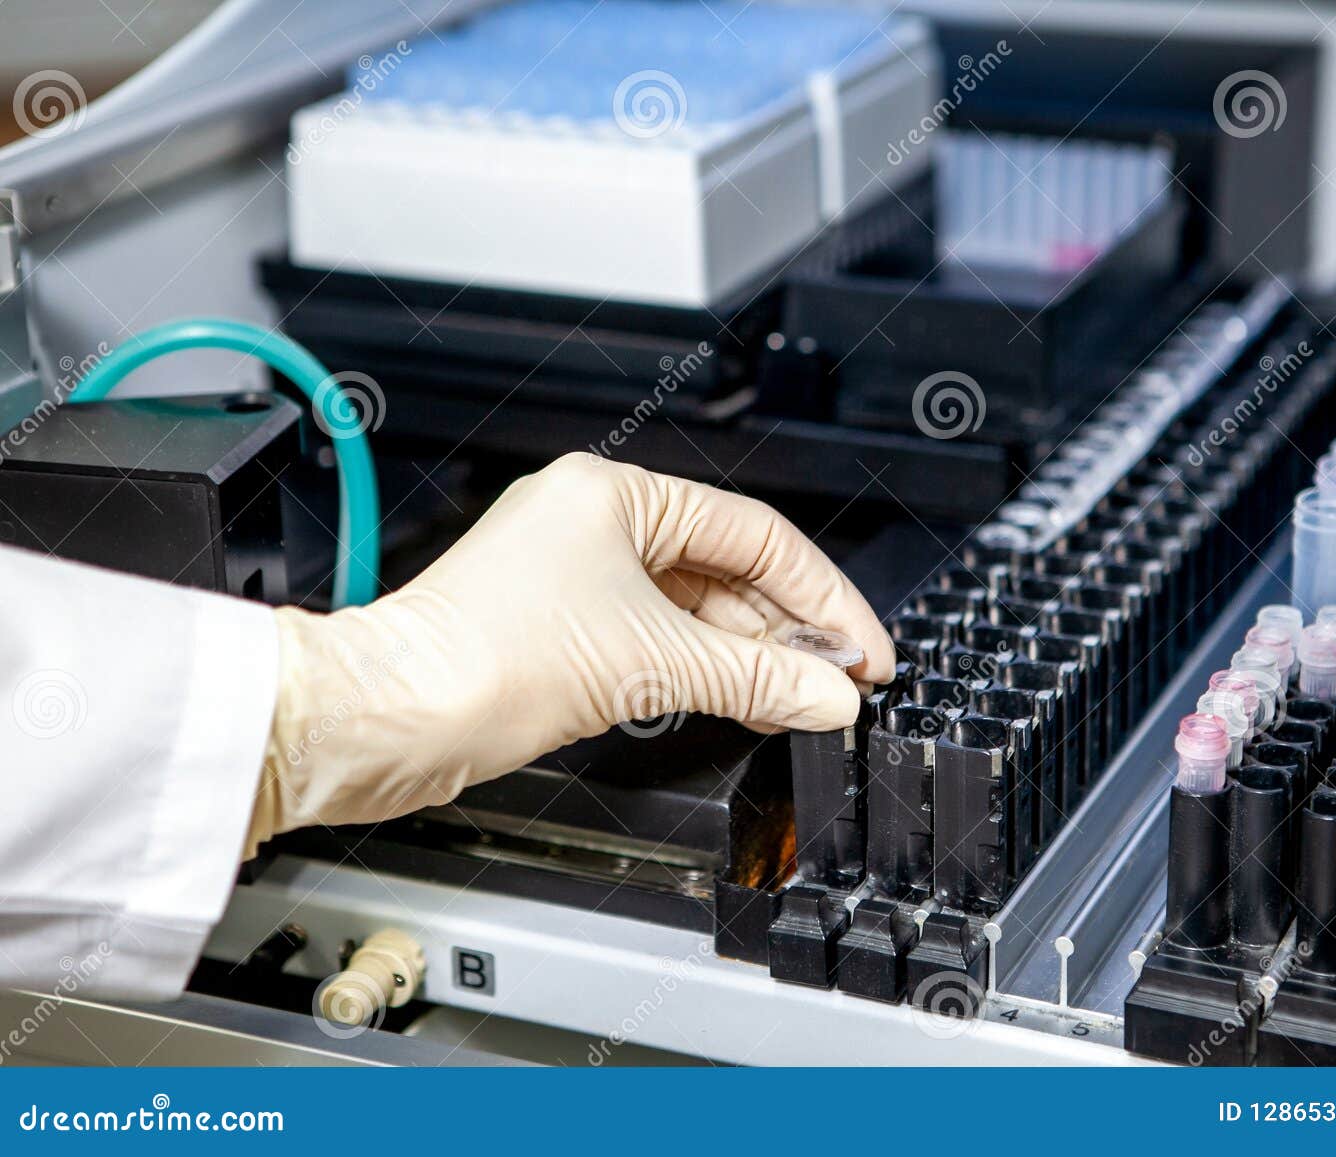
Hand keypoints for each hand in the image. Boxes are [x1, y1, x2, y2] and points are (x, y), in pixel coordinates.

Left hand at [245, 453, 892, 854]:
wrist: (390, 717)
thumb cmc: (480, 661)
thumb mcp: (651, 662)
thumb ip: (757, 677)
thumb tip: (827, 692)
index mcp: (614, 494)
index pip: (756, 534)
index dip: (823, 595)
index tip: (862, 648)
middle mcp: (595, 522)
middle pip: (729, 569)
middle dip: (791, 628)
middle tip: (843, 679)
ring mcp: (576, 574)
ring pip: (695, 608)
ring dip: (752, 654)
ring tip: (806, 696)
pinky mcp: (562, 626)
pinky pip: (660, 638)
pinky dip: (706, 669)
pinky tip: (747, 697)